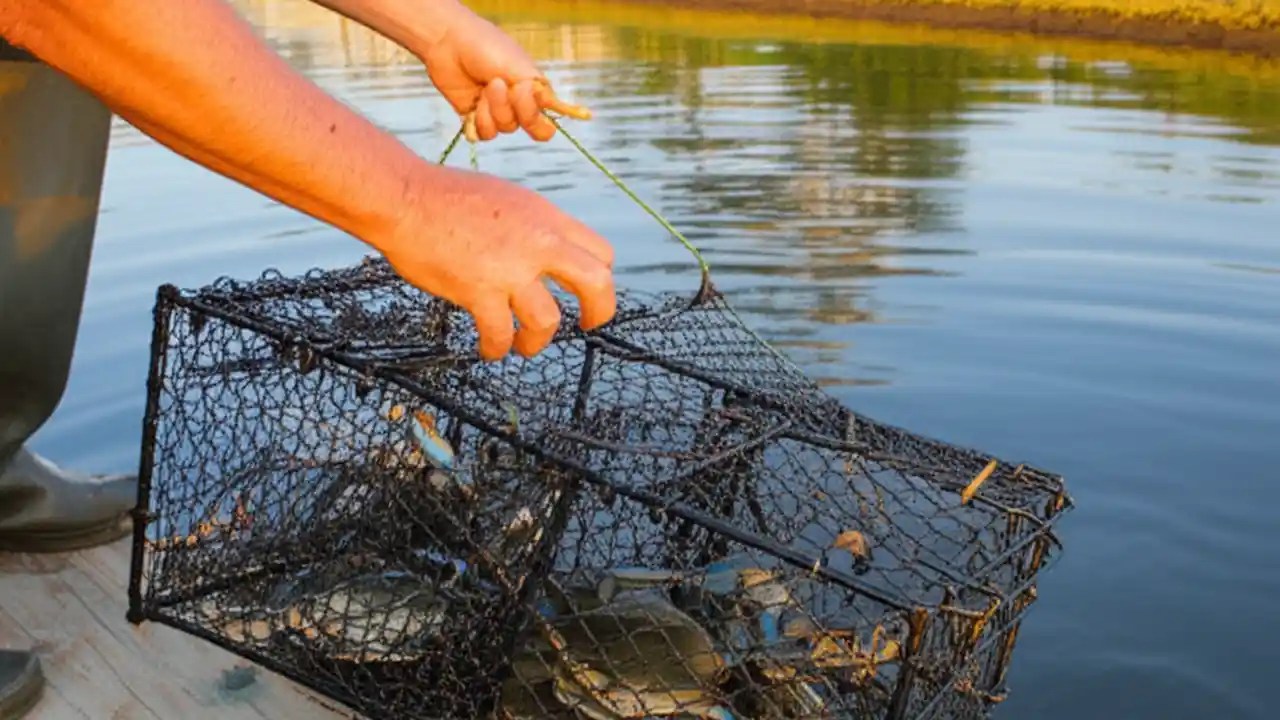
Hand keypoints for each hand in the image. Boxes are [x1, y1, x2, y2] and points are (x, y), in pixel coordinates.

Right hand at [377, 165, 615, 360]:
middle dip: (598, 311)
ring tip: (524, 346)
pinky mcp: (478, 291)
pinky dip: (496, 348)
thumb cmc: (445, 196)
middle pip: (596, 282)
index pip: (599, 251)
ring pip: (547, 320)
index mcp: (546, 217)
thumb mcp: (507, 198)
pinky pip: (500, 334)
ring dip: (537, 341)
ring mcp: (509, 269)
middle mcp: (537, 243)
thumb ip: (532, 227)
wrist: (404, 199)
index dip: (597, 276)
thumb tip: (544, 254)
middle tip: (587, 324)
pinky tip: (489, 349)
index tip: (583, 291)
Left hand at [419, 6, 589, 142]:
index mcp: (533, 92)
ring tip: (483, 86)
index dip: (534, 114)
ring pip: (503, 129)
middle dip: (512, 112)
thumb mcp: (521, 69)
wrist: (449, 43)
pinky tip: (472, 103)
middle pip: (527, 128)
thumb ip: (540, 95)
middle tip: (497, 88)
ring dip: (492, 109)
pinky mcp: (475, 117)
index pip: (546, 122)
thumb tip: (561, 110)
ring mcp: (496, 111)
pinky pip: (483, 134)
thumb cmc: (488, 48)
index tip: (521, 89)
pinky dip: (478, 121)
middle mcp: (517, 104)